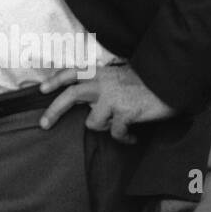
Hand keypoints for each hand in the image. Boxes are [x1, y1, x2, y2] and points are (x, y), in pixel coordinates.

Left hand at [38, 63, 176, 141]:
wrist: (170, 84)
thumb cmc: (145, 82)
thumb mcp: (118, 76)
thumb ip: (101, 85)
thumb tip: (86, 101)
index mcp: (99, 73)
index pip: (71, 73)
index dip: (55, 80)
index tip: (40, 90)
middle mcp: (102, 83)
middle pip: (70, 95)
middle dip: (54, 110)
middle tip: (44, 124)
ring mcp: (112, 98)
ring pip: (93, 122)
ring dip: (104, 128)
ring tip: (119, 127)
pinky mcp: (124, 113)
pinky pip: (115, 133)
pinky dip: (124, 138)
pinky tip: (132, 136)